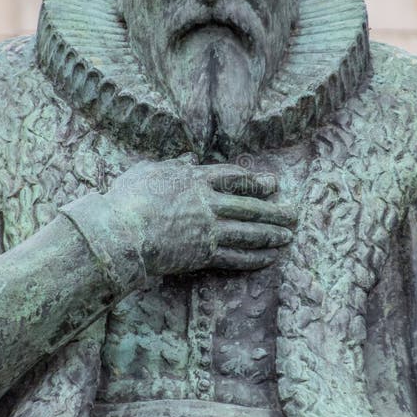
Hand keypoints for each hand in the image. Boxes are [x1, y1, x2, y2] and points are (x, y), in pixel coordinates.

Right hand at [107, 157, 295, 276]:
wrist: (123, 233)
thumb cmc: (128, 199)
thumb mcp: (148, 171)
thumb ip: (171, 165)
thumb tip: (186, 158)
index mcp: (195, 179)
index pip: (233, 177)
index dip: (255, 180)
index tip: (272, 183)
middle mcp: (208, 203)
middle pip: (249, 205)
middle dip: (274, 209)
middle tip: (293, 212)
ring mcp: (209, 229)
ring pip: (249, 231)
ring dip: (271, 234)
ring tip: (288, 235)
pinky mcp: (204, 254)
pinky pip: (236, 256)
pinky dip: (255, 257)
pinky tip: (269, 258)